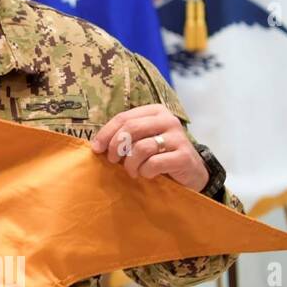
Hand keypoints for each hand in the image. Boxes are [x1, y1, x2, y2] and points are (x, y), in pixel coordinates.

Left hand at [90, 104, 208, 190]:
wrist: (190, 172)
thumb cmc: (159, 155)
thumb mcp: (141, 141)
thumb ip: (123, 137)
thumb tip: (96, 145)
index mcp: (155, 111)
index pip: (123, 117)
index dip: (106, 133)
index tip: (96, 149)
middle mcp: (168, 120)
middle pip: (131, 128)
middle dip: (116, 147)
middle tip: (113, 161)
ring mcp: (178, 137)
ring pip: (141, 147)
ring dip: (130, 164)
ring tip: (132, 171)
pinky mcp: (184, 156)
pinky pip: (154, 163)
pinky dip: (145, 172)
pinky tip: (148, 174)